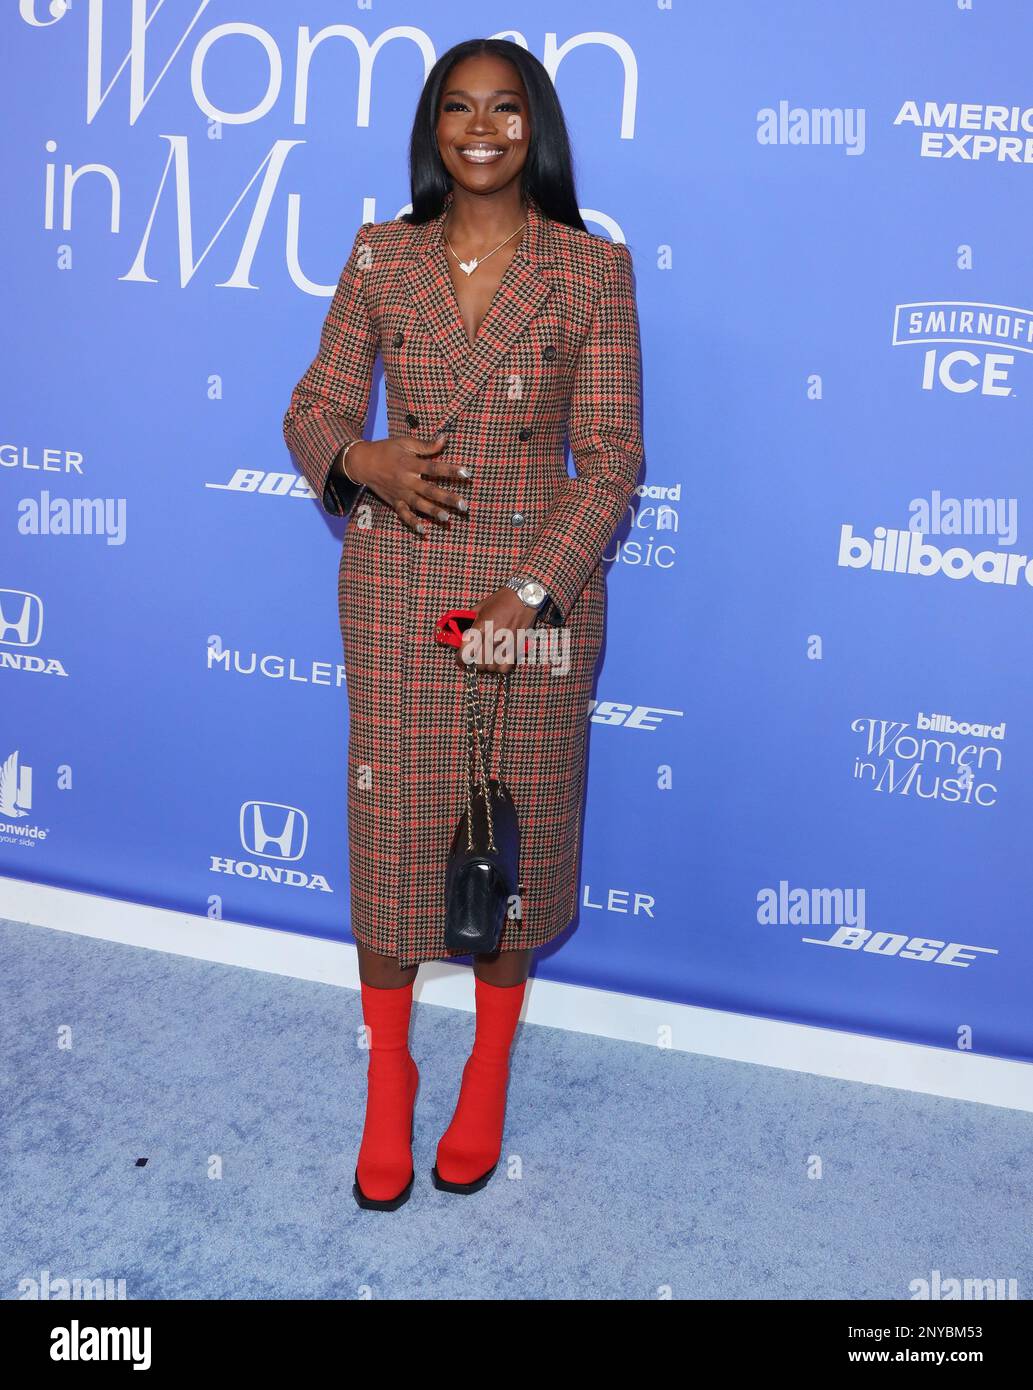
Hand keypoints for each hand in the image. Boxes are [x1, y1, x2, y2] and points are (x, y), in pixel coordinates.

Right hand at [340, 433, 469, 534]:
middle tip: (463, 505)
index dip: (450, 470)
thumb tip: (445, 438)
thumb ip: (426, 445)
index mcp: (410, 464)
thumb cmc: (386, 450)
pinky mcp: (395, 502)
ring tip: (447, 518)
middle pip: (429, 490)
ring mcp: (400, 493)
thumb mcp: (405, 443)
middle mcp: (406, 480)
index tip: (466, 473)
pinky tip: (423, 530)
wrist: (362, 463)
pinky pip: (404, 514)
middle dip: (447, 498)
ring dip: (433, 512)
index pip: (433, 468)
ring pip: (419, 504)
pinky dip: (412, 523)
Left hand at [459, 587, 538, 673]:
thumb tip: (462, 632)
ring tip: (486, 659)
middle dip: (473, 663)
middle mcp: (492, 637)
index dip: (460, 659)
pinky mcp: (516, 647)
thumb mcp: (481, 607)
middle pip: (478, 662)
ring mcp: (505, 643)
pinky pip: (505, 667)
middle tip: (474, 658)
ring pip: (491, 667)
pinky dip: (499, 667)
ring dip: (486, 666)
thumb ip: (470, 620)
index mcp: (481, 626)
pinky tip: (498, 661)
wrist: (524, 597)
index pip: (466, 652)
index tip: (460, 660)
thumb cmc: (502, 600)